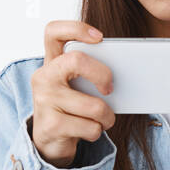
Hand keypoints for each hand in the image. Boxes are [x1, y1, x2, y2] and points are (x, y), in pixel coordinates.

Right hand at [30, 20, 115, 168]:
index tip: (99, 38)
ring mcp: (44, 101)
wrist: (50, 141)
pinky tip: (88, 130)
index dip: (76, 28)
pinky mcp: (51, 125)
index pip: (53, 32)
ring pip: (93, 105)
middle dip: (103, 74)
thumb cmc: (70, 107)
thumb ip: (89, 73)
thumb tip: (125, 73)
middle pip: (77, 60)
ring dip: (107, 116)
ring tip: (103, 118)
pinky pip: (91, 127)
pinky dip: (97, 131)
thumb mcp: (76, 85)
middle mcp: (43, 77)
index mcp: (51, 62)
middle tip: (110, 88)